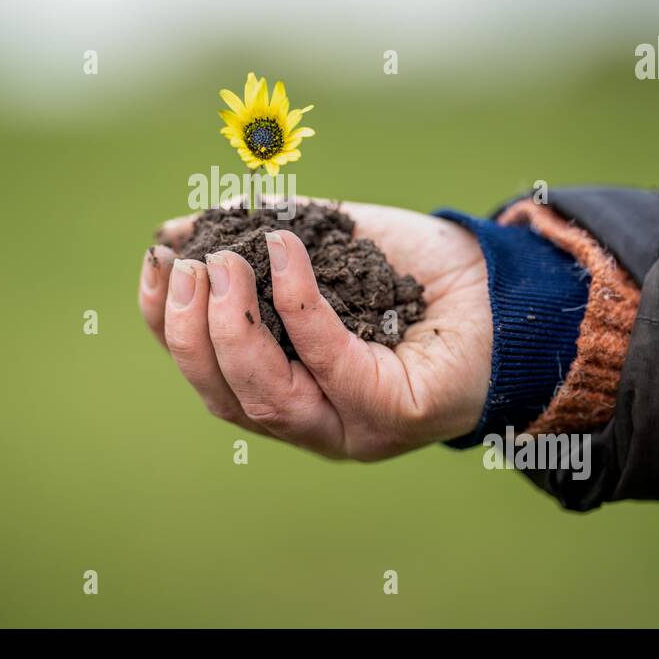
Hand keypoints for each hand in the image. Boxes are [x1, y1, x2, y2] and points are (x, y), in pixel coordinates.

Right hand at [138, 201, 491, 459]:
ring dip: (233, 327)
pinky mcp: (394, 413)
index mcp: (287, 385)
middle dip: (193, 331)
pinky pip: (329, 362)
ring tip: (227, 262)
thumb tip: (174, 233)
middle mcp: (314, 418)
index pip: (208, 372)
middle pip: (226, 397)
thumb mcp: (318, 246)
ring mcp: (353, 425)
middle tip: (193, 265)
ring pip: (265, 401)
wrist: (501, 280)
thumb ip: (253, 244)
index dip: (167, 322)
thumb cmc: (411, 270)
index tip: (157, 261)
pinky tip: (284, 251)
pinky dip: (298, 304)